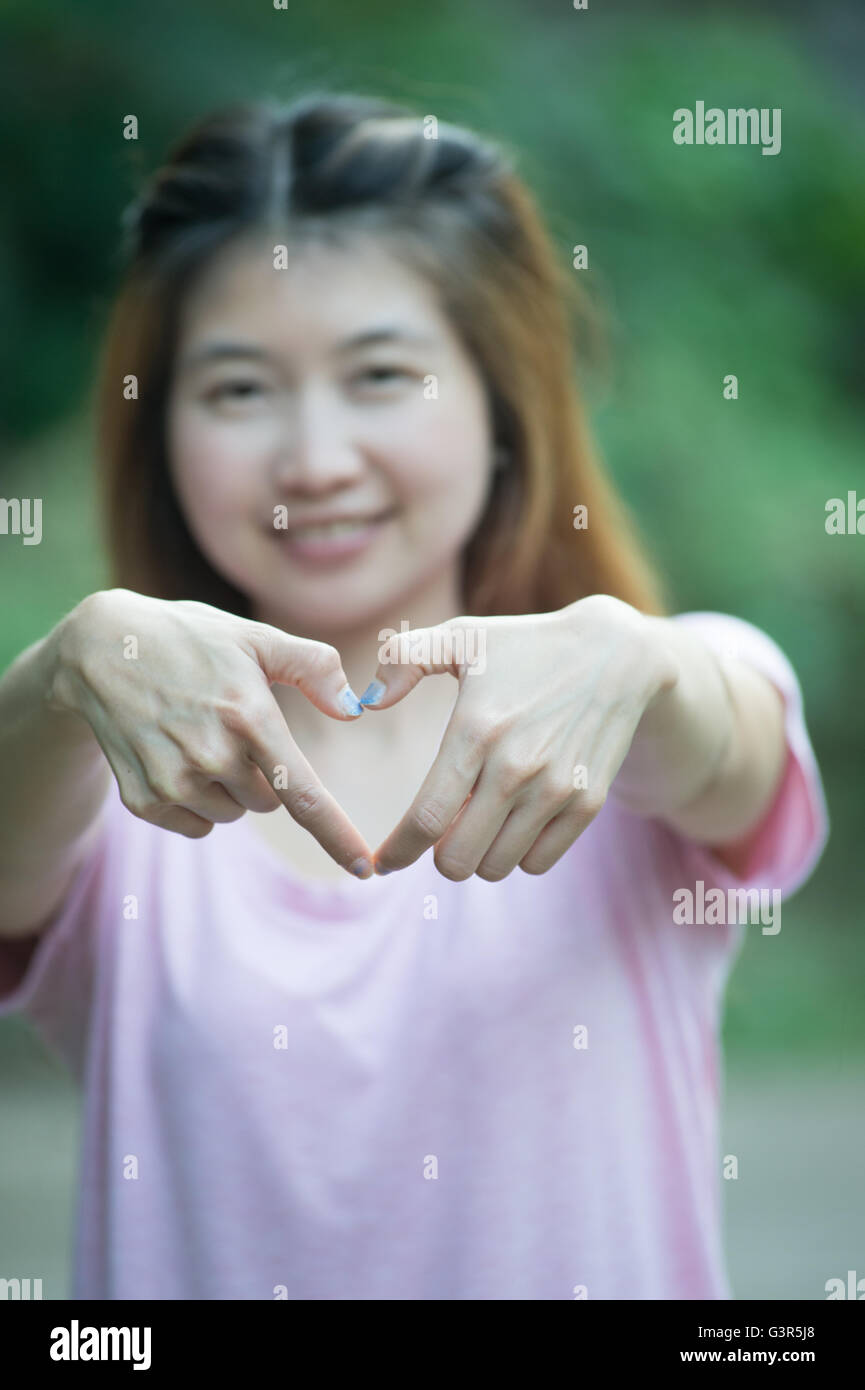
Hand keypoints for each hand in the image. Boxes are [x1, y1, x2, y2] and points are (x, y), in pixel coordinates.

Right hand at [49, 589, 374, 875]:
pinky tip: (174, 756)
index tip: (364, 869)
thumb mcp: (255, 638)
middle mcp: (211, 756)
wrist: (102, 650)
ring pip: (232, 814)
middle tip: (230, 727)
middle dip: (262, 774)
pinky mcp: (143, 801)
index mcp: (249, 717)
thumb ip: (313, 668)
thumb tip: (353, 710)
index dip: (337, 835)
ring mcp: (172, 782)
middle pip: (269, 802)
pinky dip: (196, 801)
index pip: (303, 793)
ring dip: (227, 787)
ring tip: (197, 736)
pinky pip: (196, 826)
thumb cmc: (191, 640)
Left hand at [363, 595, 676, 879]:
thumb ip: (403, 659)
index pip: (425, 820)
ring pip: (497, 867)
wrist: (616, 655)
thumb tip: (366, 703)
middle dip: (439, 857)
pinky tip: (514, 823)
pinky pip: (539, 863)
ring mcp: (556, 789)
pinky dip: (519, 854)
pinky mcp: (587, 802)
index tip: (384, 862)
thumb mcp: (463, 637)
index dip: (398, 853)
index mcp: (475, 731)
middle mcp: (516, 767)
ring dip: (479, 855)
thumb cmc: (525, 647)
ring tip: (479, 823)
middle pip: (459, 860)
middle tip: (440, 835)